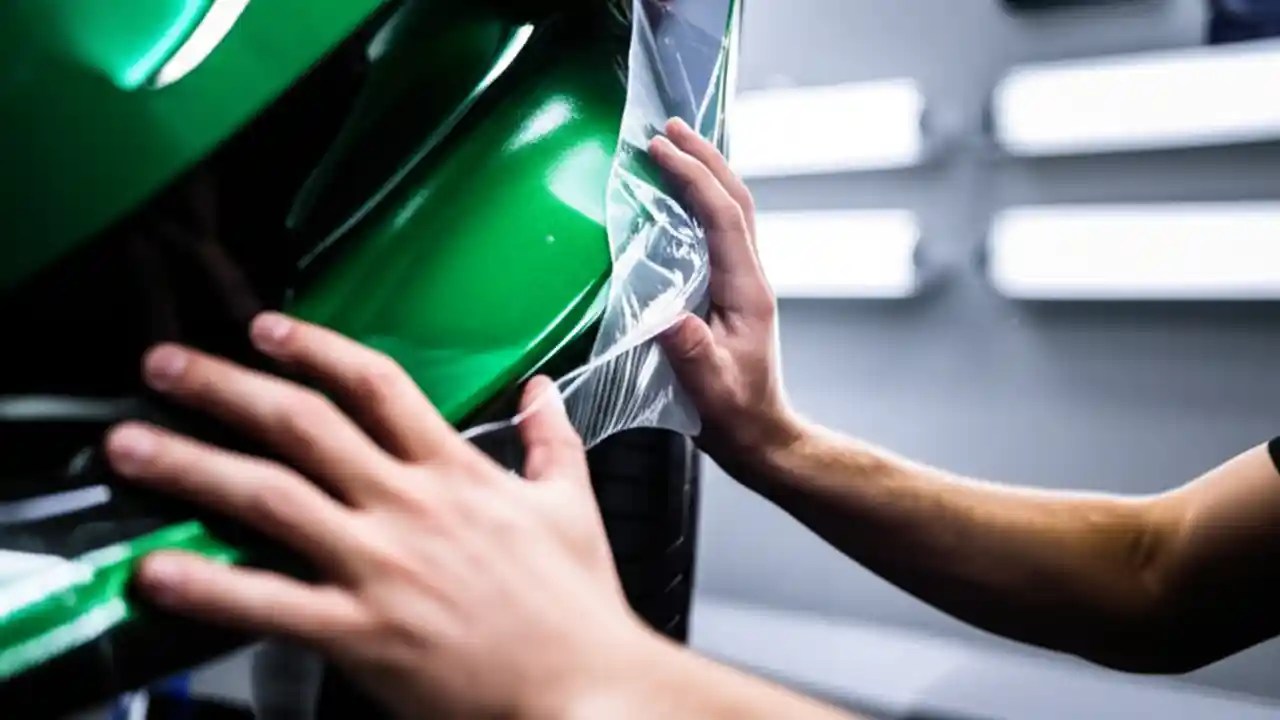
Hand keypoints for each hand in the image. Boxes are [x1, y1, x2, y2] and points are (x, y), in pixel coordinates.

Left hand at [104, 313, 658, 719]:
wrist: (586, 689)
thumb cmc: (576, 606)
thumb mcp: (571, 505)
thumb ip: (551, 438)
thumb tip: (543, 389)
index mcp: (457, 473)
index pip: (377, 386)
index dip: (315, 349)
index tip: (266, 329)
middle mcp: (408, 508)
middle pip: (303, 426)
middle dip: (225, 387)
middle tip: (163, 365)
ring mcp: (380, 568)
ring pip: (270, 499)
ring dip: (192, 466)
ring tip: (130, 444)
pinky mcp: (362, 633)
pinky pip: (269, 603)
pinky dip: (207, 585)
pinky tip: (155, 570)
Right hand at [649, 118, 803, 478]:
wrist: (759, 435)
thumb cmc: (734, 415)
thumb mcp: (711, 389)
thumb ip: (692, 354)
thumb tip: (669, 319)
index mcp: (745, 290)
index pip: (723, 216)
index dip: (693, 177)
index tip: (659, 148)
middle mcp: (749, 276)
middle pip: (735, 199)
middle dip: (704, 157)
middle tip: (669, 125)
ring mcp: (743, 281)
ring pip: (731, 210)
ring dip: (705, 173)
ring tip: (674, 145)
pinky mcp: (731, 290)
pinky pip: (719, 231)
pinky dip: (701, 202)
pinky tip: (677, 198)